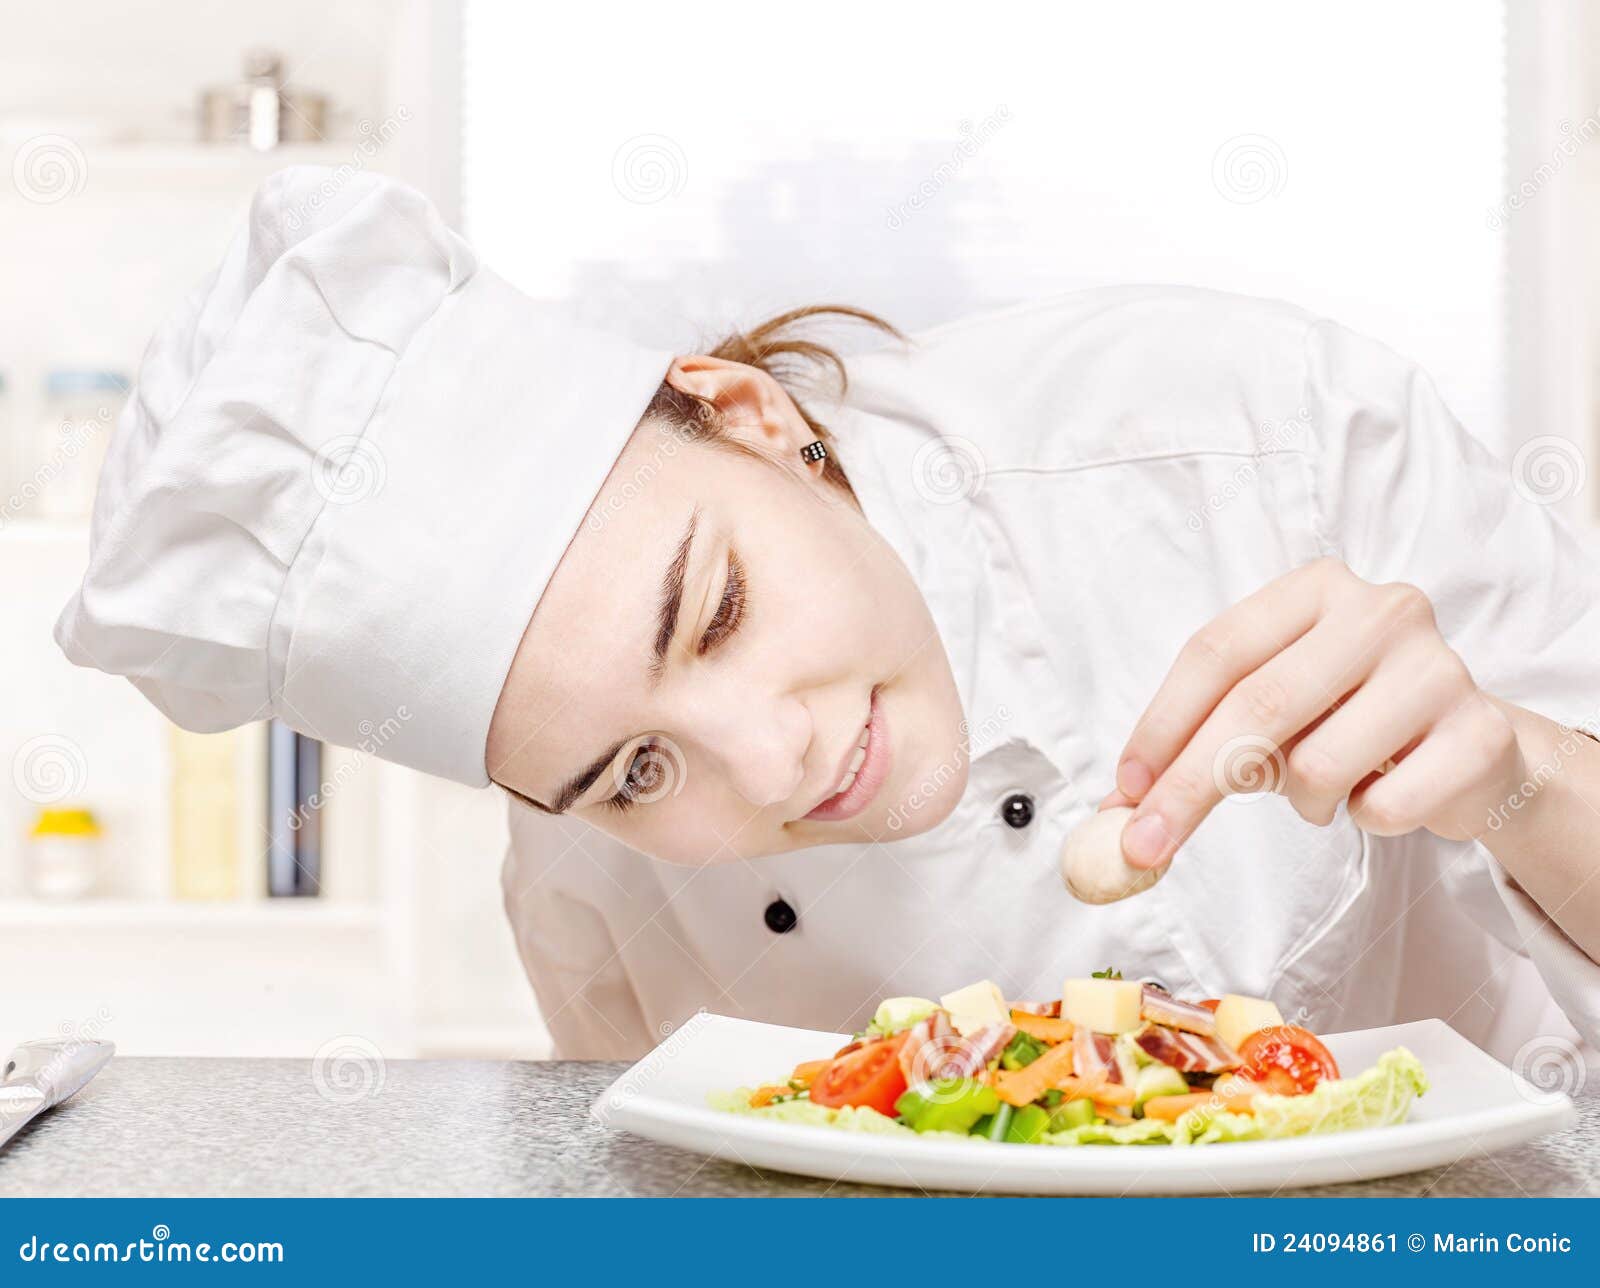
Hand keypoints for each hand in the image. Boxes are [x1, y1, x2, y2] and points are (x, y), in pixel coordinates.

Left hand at [1103, 557, 1527, 867]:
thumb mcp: (1275, 714)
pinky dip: (1365, 819)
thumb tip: (1118, 806)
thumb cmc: (1352, 722)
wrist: (1472, 749)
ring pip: (1319, 765)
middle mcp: (1380, 611)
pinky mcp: (1480, 734)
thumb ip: (1200, 743)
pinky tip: (1383, 794)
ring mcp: (1440, 667)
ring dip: (1301, 802)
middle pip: (1256, 707)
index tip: (1125, 787)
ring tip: (1326, 790)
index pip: (1216, 653)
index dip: (1162, 724)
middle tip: (1146, 843)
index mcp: (1315, 589)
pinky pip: (1385, 806)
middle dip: (1188, 786)